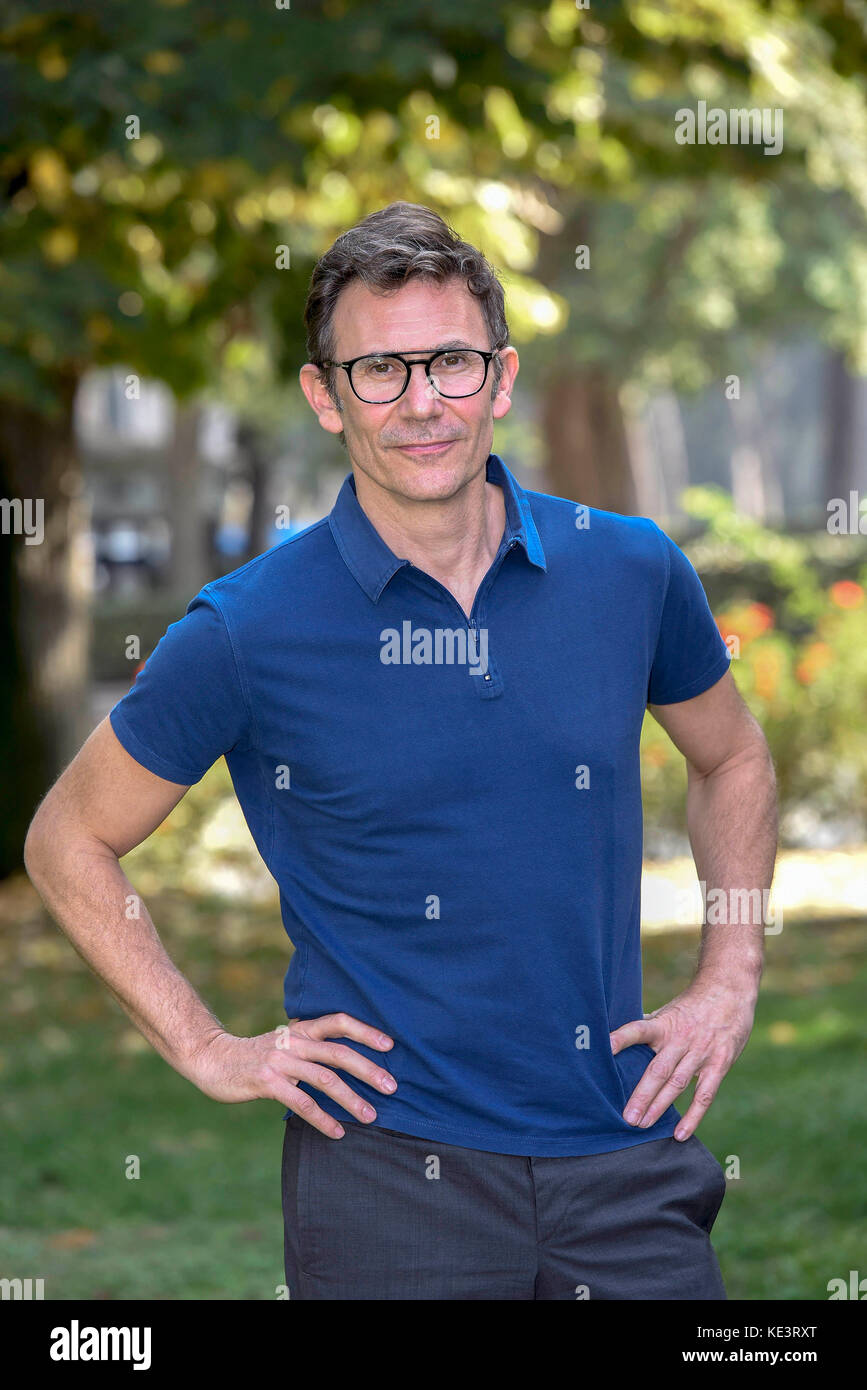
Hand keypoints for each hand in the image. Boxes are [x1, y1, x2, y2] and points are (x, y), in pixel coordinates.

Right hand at [189, 1013, 397, 1137]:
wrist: (212, 1058)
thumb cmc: (254, 1055)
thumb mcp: (284, 1042)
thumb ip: (309, 1048)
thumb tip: (346, 1064)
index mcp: (300, 1029)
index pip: (339, 1022)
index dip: (365, 1031)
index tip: (390, 1044)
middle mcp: (293, 1040)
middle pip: (339, 1053)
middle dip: (369, 1070)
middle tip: (392, 1087)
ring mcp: (280, 1060)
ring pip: (325, 1079)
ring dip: (351, 1099)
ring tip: (370, 1116)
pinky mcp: (267, 1081)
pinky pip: (302, 1102)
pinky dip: (323, 1119)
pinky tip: (337, 1132)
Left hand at [609, 976, 757, 1140]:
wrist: (729, 991)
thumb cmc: (692, 1004)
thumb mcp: (668, 1011)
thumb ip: (648, 1028)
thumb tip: (616, 1036)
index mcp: (664, 1024)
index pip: (639, 1029)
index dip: (622, 1038)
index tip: (605, 1048)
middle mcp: (681, 1039)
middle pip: (658, 1069)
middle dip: (641, 1095)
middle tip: (626, 1117)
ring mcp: (701, 1053)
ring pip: (677, 1084)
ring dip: (660, 1107)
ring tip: (642, 1126)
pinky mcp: (719, 1064)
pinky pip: (705, 1094)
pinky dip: (693, 1116)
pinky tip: (680, 1134)